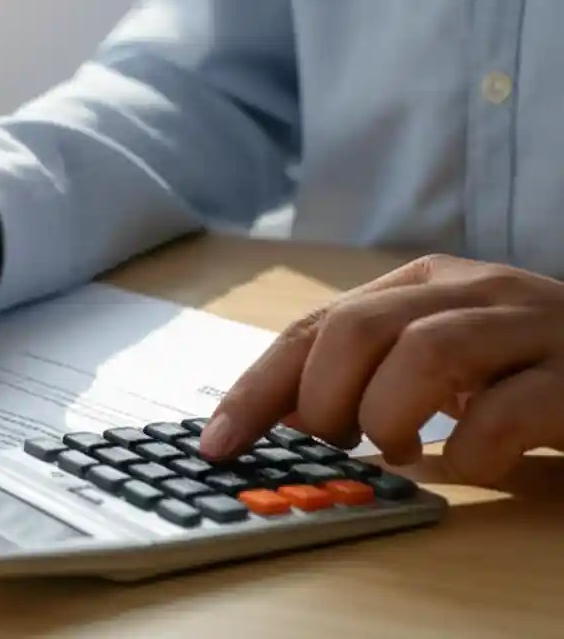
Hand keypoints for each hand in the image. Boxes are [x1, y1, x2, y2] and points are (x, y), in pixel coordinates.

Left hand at [199, 254, 563, 484]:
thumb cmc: (526, 369)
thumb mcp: (435, 363)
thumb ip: (365, 377)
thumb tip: (279, 424)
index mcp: (421, 285)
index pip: (315, 326)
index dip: (259, 388)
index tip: (217, 444)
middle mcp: (471, 290)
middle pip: (358, 328)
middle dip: (324, 401)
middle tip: (335, 445)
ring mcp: (531, 327)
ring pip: (426, 352)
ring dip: (390, 416)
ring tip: (399, 450)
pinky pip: (509, 410)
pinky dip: (470, 451)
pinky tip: (466, 463)